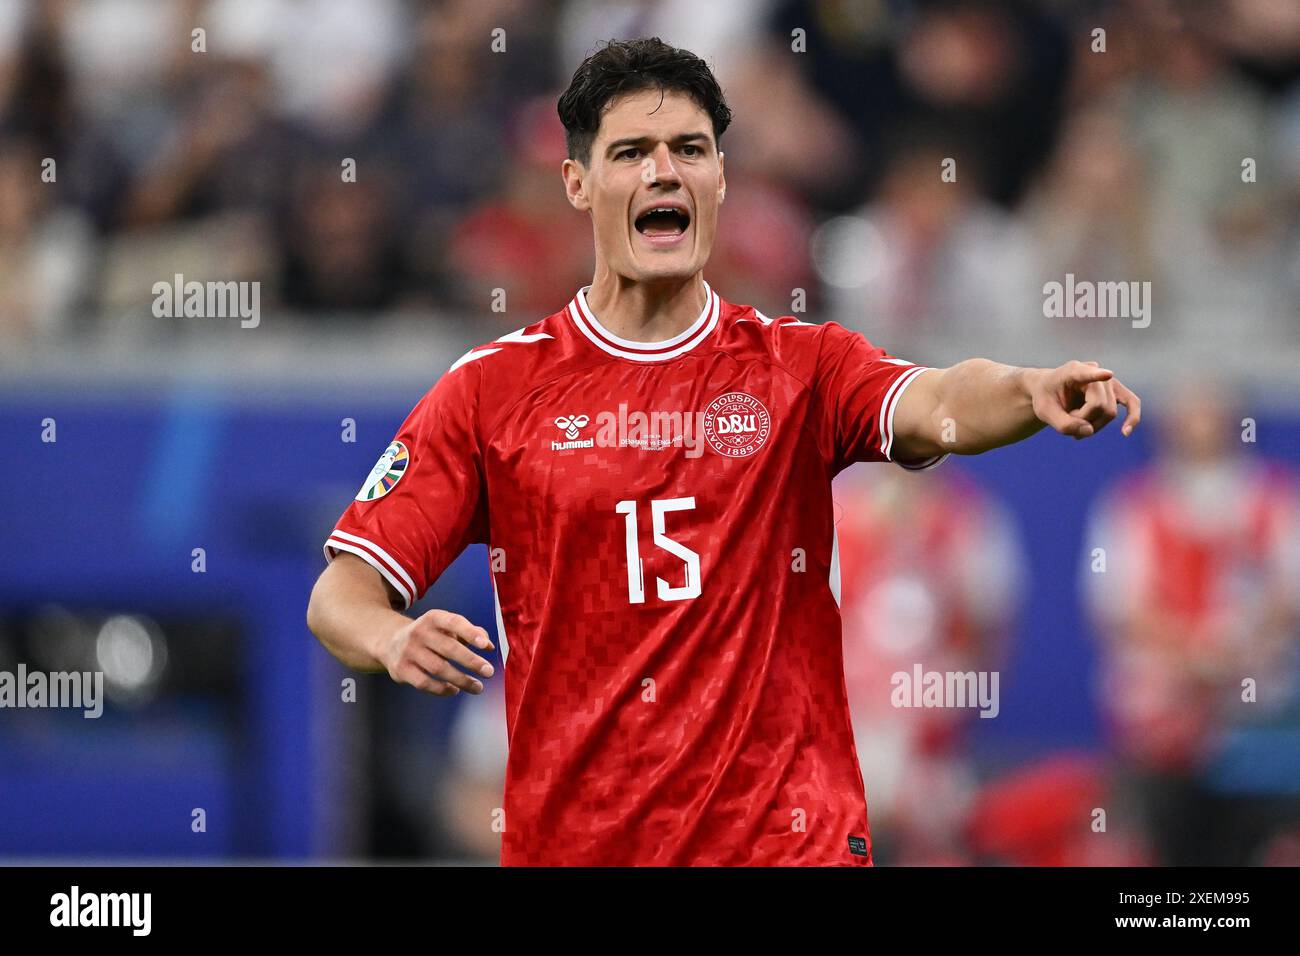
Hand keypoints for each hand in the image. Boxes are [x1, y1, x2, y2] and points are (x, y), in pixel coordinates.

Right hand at [378, 609, 495, 696]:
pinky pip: (425, 683)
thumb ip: (470, 632)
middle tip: (489, 671)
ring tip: (477, 687)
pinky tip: (455, 690)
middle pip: (448, 648)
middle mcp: (419, 632)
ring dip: (461, 680)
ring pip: (439, 668)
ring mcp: (409, 652)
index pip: (454, 622)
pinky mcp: (402, 670)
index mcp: (433, 618)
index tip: (485, 646)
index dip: (470, 633)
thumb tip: (489, 646)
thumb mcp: (446, 627)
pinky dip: (442, 689)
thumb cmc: (429, 636)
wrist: (390, 642)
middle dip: (471, 661)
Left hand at [1029, 361, 1141, 439]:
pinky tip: (1125, 432)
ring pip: (1110, 412)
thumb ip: (1064, 424)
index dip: (1097, 375)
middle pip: (1099, 405)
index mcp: (1071, 370)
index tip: (1108, 375)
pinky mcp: (1117, 390)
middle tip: (1066, 419)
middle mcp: (1094, 371)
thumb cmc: (1047, 398)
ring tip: (1075, 420)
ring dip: (1092, 424)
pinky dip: (1132, 418)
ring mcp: (1108, 381)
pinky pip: (1132, 403)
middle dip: (1082, 420)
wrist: (1051, 390)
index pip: (1085, 373)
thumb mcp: (1045, 413)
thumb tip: (1090, 430)